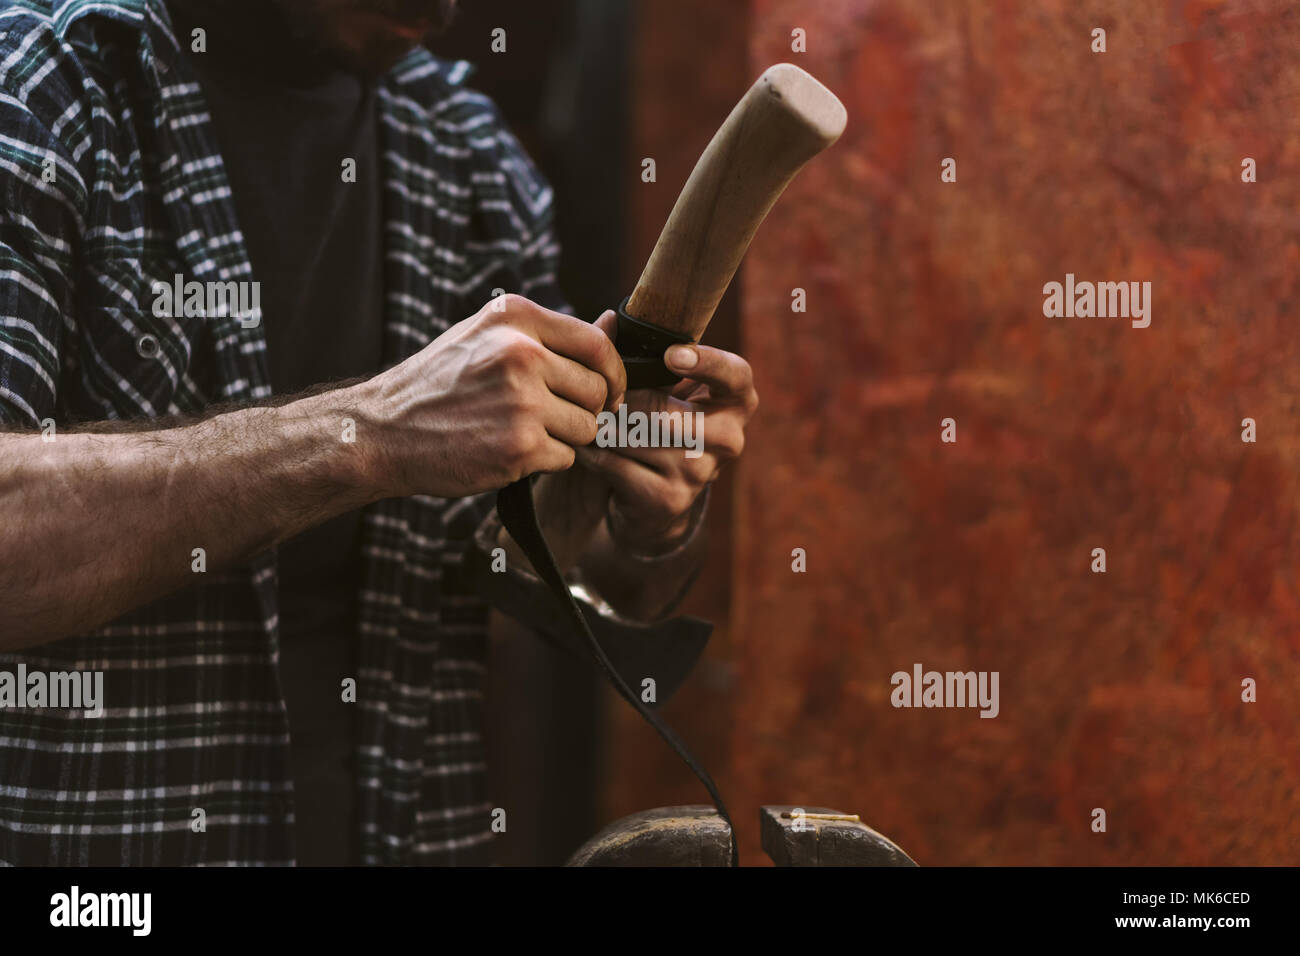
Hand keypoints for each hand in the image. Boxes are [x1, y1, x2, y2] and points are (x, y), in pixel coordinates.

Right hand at [358, 294, 625, 498]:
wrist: (382, 430)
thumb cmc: (439, 383)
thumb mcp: (485, 336)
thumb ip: (547, 334)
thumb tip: (614, 322)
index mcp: (516, 318)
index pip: (596, 344)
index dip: (613, 373)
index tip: (609, 391)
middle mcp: (522, 353)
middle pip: (597, 390)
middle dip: (581, 410)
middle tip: (546, 418)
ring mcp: (522, 400)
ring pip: (586, 427)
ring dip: (563, 438)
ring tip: (519, 431)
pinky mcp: (520, 445)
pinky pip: (565, 457)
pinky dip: (543, 461)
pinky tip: (507, 451)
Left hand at [575, 310, 757, 549]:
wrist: (641, 498)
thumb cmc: (647, 423)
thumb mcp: (648, 385)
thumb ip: (629, 350)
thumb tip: (609, 317)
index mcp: (735, 400)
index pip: (735, 375)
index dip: (707, 363)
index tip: (671, 355)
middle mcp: (729, 438)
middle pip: (666, 412)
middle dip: (623, 403)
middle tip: (597, 396)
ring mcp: (701, 473)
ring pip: (636, 437)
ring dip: (603, 426)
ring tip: (585, 417)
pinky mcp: (670, 500)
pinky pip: (617, 465)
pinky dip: (592, 452)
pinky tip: (582, 446)